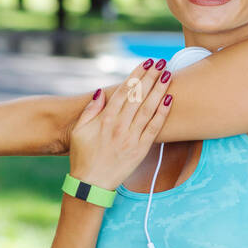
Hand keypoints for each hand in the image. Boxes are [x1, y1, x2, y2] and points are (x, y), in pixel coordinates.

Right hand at [68, 59, 173, 189]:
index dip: (136, 76)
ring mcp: (131, 138)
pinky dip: (162, 114)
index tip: (145, 63)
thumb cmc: (82, 156)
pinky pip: (154, 128)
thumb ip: (90, 111)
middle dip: (150, 78)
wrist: (91, 184)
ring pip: (148, 109)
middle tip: (161, 63)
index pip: (123, 91)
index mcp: (105, 120)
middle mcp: (119, 127)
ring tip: (168, 75)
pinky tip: (169, 100)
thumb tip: (100, 92)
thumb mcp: (78, 131)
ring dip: (159, 90)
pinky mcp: (140, 150)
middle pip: (138, 97)